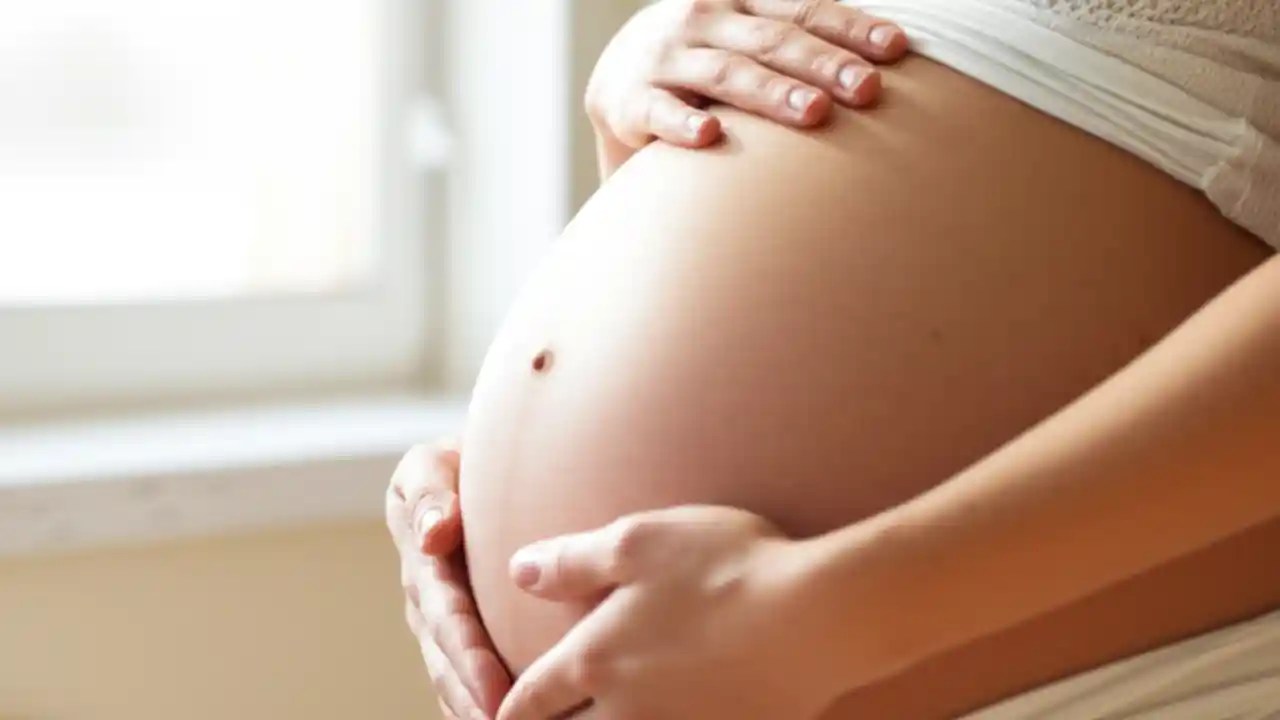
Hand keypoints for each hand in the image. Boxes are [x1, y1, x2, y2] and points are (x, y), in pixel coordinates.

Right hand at [387, 440, 511, 719]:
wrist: (482, 466)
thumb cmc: (461, 462)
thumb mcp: (433, 464)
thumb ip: (428, 493)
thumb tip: (433, 535)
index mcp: (422, 563)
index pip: (446, 617)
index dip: (468, 656)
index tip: (495, 690)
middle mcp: (429, 602)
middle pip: (450, 660)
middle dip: (476, 695)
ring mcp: (444, 622)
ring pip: (455, 677)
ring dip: (476, 706)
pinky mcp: (464, 633)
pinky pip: (469, 677)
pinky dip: (482, 701)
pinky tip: (515, 717)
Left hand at [495, 506, 835, 719]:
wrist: (817, 617)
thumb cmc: (726, 568)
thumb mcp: (638, 541)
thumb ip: (572, 560)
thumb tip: (518, 572)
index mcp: (594, 661)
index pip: (528, 702)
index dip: (508, 707)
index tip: (501, 710)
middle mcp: (625, 712)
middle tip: (546, 718)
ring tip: (608, 716)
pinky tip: (675, 714)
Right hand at [587, 0, 908, 174]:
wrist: (617, 85)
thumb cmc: (705, 70)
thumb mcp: (748, 40)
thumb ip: (798, 41)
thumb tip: (892, 60)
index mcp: (742, 2)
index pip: (804, 9)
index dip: (850, 27)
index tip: (896, 49)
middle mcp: (704, 19)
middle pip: (774, 40)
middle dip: (824, 64)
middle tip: (867, 90)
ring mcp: (664, 57)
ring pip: (726, 73)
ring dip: (772, 93)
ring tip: (814, 114)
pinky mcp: (628, 100)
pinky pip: (659, 111)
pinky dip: (682, 122)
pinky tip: (709, 136)